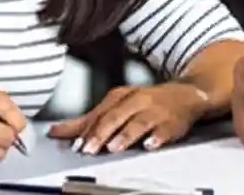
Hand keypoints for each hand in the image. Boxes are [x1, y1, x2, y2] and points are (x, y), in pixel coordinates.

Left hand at [47, 83, 208, 154]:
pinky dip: (157, 137)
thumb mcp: (118, 105)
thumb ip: (88, 120)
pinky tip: (150, 144)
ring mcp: (155, 111)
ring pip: (138, 122)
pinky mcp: (172, 123)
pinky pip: (164, 130)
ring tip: (114, 146)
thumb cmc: (148, 102)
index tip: (74, 144)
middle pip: (116, 117)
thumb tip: (57, 131)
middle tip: (88, 148)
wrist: (187, 95)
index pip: (100, 113)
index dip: (86, 129)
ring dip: (126, 135)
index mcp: (122, 96)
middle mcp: (137, 101)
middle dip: (101, 133)